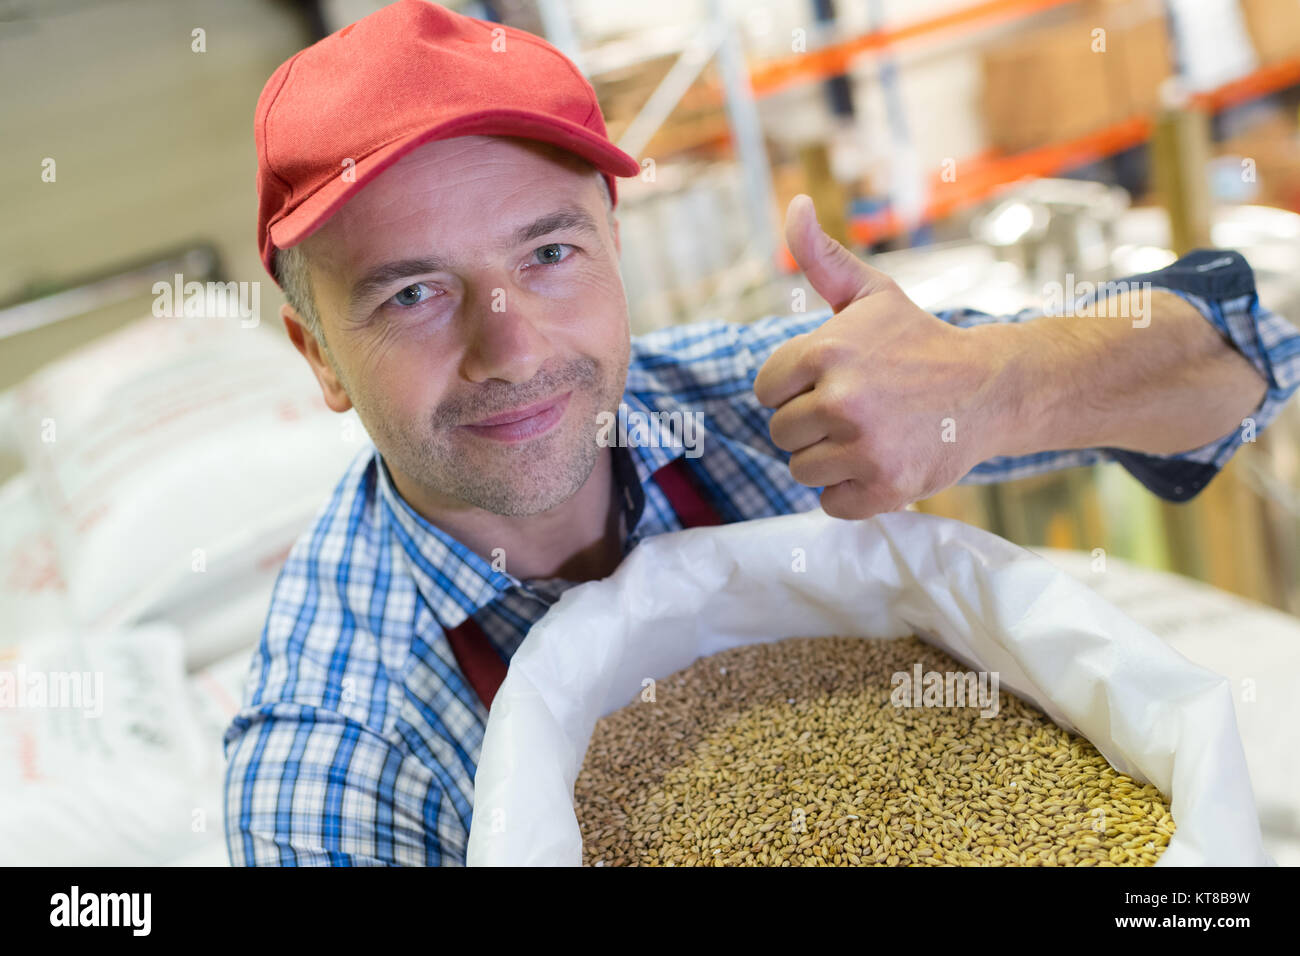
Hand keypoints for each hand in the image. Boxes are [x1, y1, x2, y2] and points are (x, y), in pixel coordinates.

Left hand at [753, 195, 1017, 518]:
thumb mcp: (872, 293)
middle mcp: (843, 399)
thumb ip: (821, 258)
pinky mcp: (885, 487)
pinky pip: (829, 502)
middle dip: (810, 426)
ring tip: (868, 435)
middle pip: (781, 433)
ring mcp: (864, 447)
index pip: (766, 390)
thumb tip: (793, 207)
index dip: (794, 389)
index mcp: (827, 350)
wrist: (990, 389)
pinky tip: (880, 462)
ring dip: (828, 459)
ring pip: (801, 470)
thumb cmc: (919, 342)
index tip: (830, 382)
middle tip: (855, 411)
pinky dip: (850, 491)